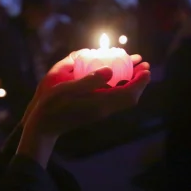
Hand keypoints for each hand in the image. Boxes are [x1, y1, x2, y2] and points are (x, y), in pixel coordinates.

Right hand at [22, 53, 150, 137]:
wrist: (44, 126)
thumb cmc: (51, 104)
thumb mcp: (66, 88)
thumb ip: (88, 80)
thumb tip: (109, 71)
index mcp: (99, 103)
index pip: (128, 94)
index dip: (140, 82)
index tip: (146, 68)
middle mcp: (104, 109)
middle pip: (130, 97)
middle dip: (138, 81)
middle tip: (143, 64)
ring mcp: (100, 112)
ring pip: (123, 99)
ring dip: (130, 83)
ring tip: (132, 67)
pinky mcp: (95, 112)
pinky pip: (115, 99)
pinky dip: (121, 87)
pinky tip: (114, 77)